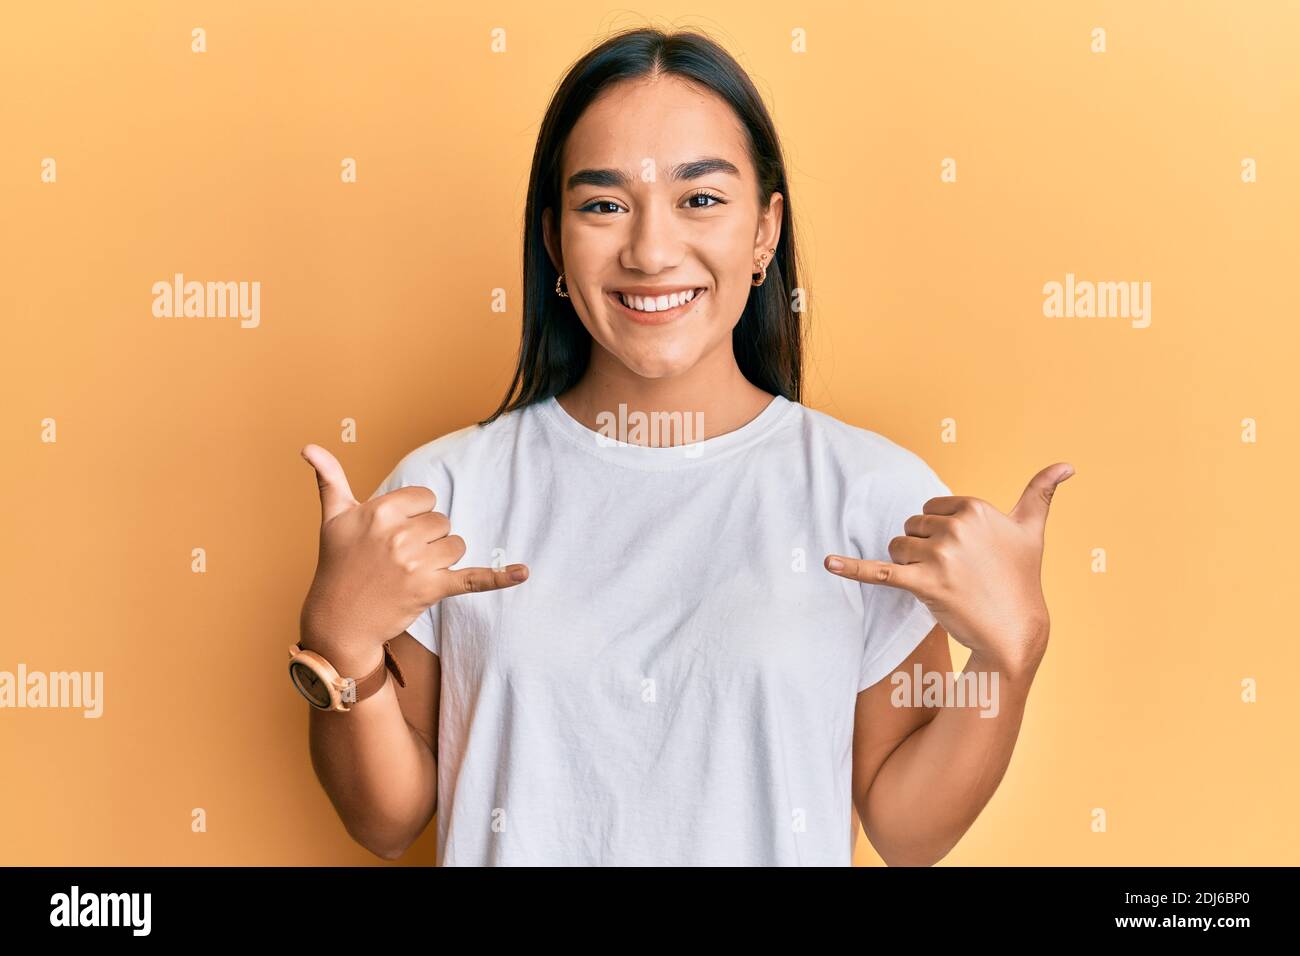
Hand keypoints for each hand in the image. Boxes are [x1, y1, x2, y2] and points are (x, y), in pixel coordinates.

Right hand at [298, 444, 528, 656]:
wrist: (338, 621)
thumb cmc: (337, 565)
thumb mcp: (332, 519)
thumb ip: (329, 479)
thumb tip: (308, 446)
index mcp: (380, 511)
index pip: (426, 499)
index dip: (415, 516)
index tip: (393, 535)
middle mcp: (398, 534)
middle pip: (443, 522)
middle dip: (427, 539)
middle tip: (398, 559)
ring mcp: (416, 564)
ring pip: (456, 545)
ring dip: (441, 559)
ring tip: (411, 573)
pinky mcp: (431, 590)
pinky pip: (472, 578)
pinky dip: (500, 577)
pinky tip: (524, 572)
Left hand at [824, 462, 1073, 675]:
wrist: (1014, 630)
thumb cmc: (1021, 578)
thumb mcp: (1032, 530)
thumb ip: (1042, 492)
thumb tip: (1068, 464)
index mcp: (974, 508)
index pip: (931, 507)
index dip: (940, 531)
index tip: (964, 552)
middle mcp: (956, 527)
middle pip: (911, 526)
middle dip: (924, 548)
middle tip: (954, 572)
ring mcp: (939, 556)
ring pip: (897, 547)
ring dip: (910, 565)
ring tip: (942, 583)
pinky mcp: (922, 584)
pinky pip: (878, 571)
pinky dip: (851, 567)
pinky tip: (826, 562)